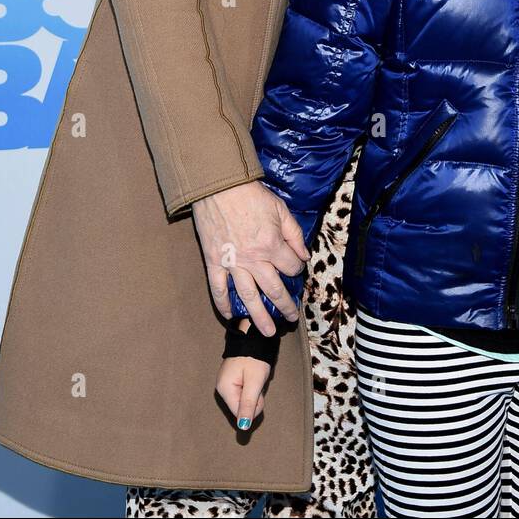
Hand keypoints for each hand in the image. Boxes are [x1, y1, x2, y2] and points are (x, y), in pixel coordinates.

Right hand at [192, 180, 308, 334]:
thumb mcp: (280, 209)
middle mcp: (253, 260)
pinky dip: (223, 305)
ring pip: (248, 297)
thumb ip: (294, 234)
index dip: (298, 270)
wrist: (218, 186)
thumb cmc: (251, 195)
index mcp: (271, 245)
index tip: (298, 271)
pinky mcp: (214, 263)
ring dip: (259, 317)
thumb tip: (304, 256)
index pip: (291, 267)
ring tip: (267, 332)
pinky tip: (230, 317)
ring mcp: (232, 264)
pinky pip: (218, 290)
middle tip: (291, 318)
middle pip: (274, 290)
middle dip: (285, 306)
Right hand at [217, 318, 271, 431]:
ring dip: (253, 392)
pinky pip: (242, 391)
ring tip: (255, 377)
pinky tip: (252, 376)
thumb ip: (248, 405)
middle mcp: (221, 388)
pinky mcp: (230, 379)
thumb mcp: (254, 382)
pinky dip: (250, 386)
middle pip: (241, 407)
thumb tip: (243, 427)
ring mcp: (225, 383)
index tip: (258, 391)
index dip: (253, 406)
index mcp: (224, 389)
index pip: (240, 413)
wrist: (252, 336)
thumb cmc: (254, 358)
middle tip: (257, 381)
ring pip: (243, 399)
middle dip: (253, 398)